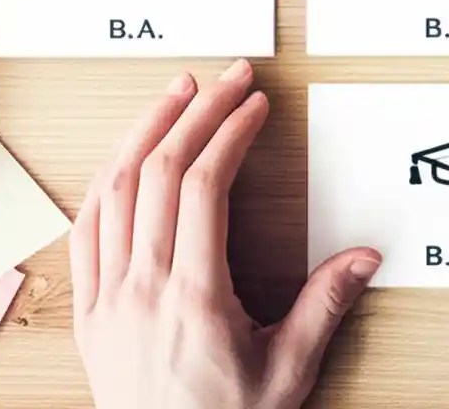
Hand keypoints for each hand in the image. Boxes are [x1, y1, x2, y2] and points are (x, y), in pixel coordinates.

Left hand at [69, 59, 381, 408]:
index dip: (229, 133)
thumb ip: (325, 307)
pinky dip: (104, 182)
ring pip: (112, 191)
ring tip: (173, 96)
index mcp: (194, 297)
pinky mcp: (89, 312)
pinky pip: (84, 230)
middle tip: (225, 77)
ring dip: (142, 133)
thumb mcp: (288, 370)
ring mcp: (107, 297)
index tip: (254, 105)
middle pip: (159, 173)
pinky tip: (124, 161)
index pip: (205, 187)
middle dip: (194, 113)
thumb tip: (364, 256)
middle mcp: (141, 288)